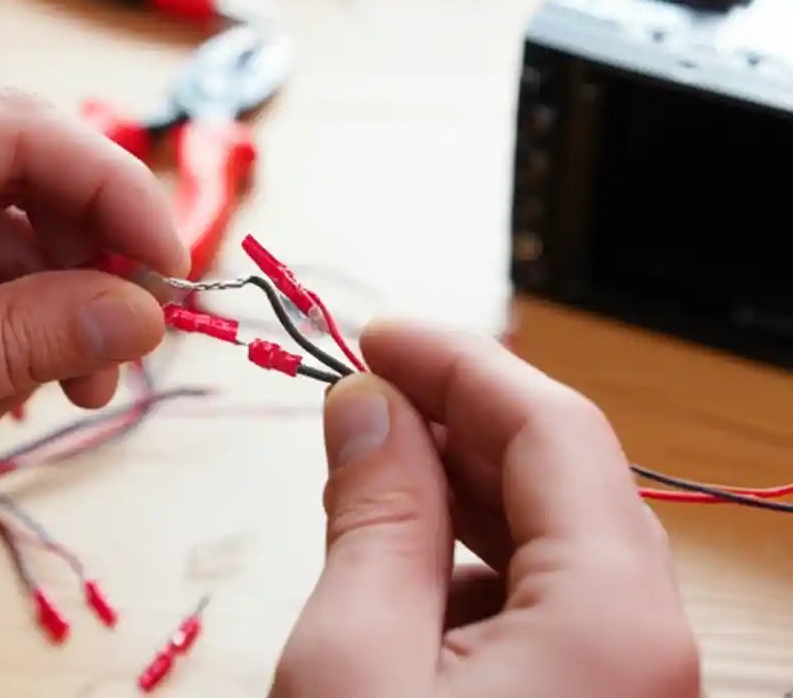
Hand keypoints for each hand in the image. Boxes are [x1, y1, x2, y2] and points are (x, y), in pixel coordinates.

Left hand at [0, 91, 186, 599]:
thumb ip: (29, 336)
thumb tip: (141, 310)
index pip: (11, 133)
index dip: (111, 190)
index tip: (170, 264)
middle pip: (7, 178)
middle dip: (82, 257)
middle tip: (130, 337)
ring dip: (46, 306)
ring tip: (68, 386)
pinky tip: (7, 391)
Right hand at [270, 324, 699, 697]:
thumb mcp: (352, 658)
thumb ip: (374, 517)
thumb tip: (368, 406)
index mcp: (611, 620)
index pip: (554, 430)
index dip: (458, 364)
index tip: (374, 336)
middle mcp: (648, 648)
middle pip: (564, 483)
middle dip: (456, 425)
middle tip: (360, 399)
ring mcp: (628, 686)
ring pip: (554, 548)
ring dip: (459, 496)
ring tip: (367, 478)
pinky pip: (546, 611)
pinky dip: (471, 570)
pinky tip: (398, 576)